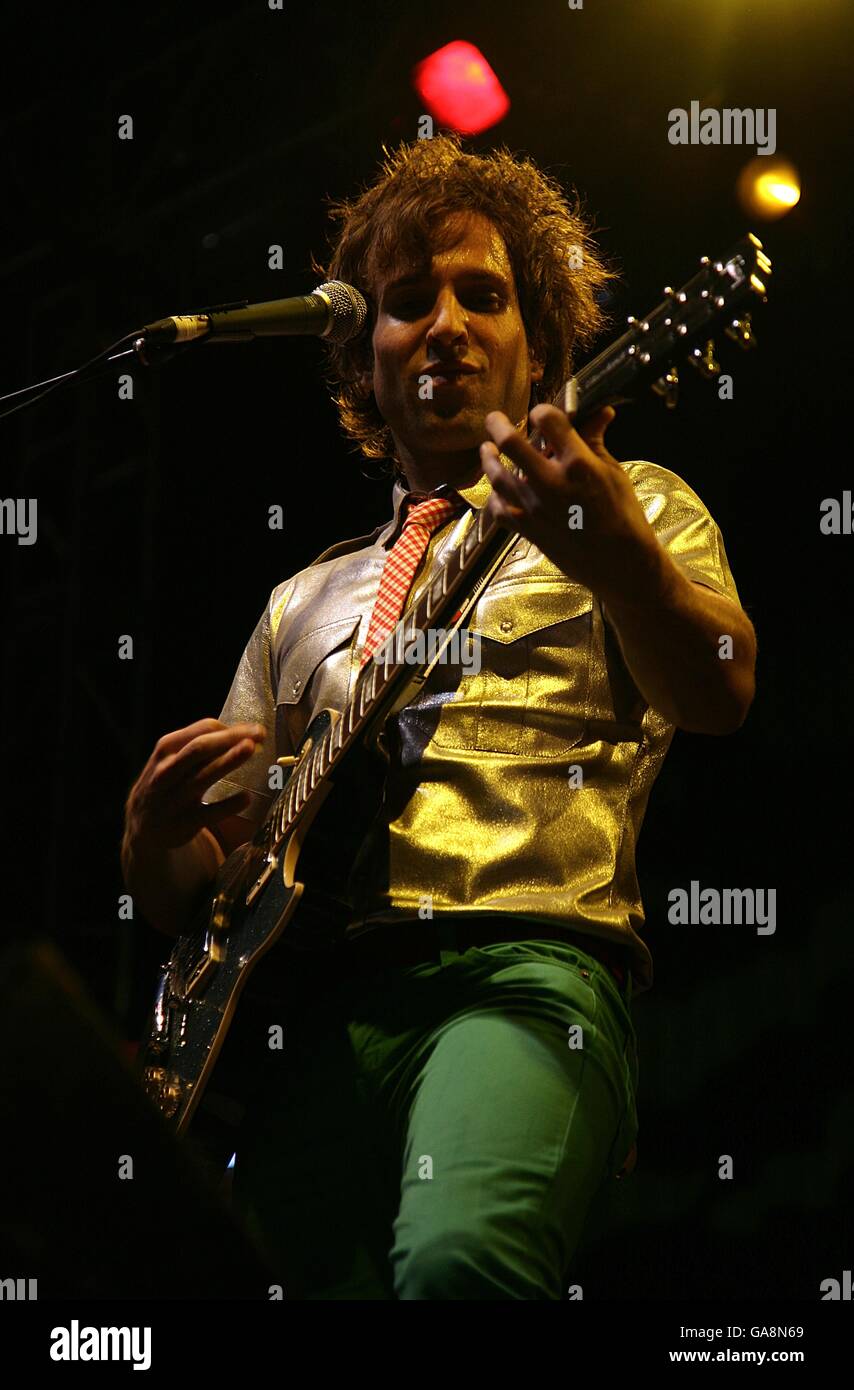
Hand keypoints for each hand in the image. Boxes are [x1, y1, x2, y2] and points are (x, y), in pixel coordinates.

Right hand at [123, 718, 265, 852]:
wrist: (144, 826)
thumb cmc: (168, 783)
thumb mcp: (174, 759)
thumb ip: (203, 746)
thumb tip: (246, 732)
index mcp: (167, 749)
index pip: (202, 730)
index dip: (231, 728)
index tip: (254, 730)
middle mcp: (166, 771)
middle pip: (200, 748)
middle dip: (230, 738)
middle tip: (260, 734)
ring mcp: (173, 798)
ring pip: (202, 777)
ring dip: (228, 760)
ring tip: (251, 749)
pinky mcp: (182, 824)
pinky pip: (207, 813)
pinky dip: (227, 805)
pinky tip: (246, 797)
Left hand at [479, 403, 665, 606]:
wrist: (620, 562)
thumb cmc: (624, 515)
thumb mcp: (614, 472)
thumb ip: (596, 441)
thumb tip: (599, 412)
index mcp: (577, 462)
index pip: (547, 420)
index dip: (541, 411)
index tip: (540, 414)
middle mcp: (550, 482)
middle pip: (510, 443)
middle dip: (497, 424)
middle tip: (493, 419)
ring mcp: (534, 508)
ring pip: (497, 476)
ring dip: (488, 459)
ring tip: (486, 449)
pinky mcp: (528, 530)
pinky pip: (499, 510)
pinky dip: (494, 498)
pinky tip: (496, 491)